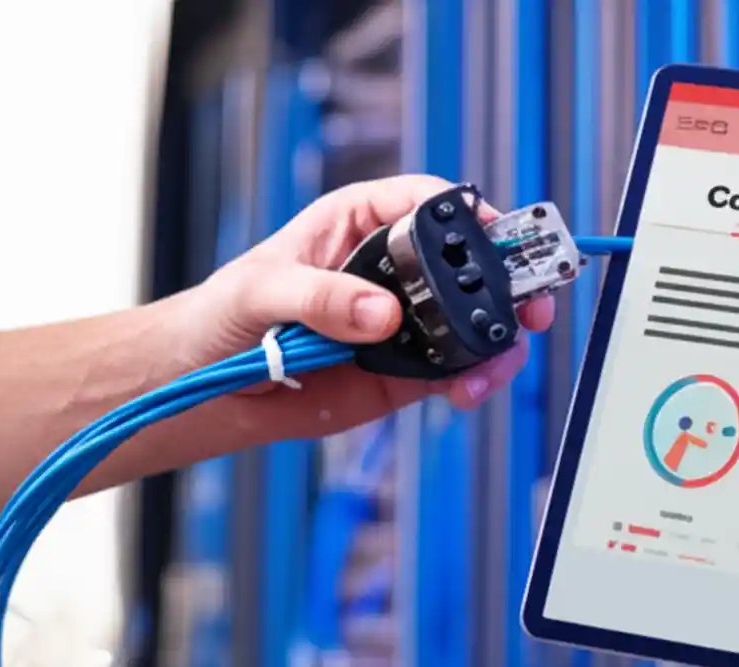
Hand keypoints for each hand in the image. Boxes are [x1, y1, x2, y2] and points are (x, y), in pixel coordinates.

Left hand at [167, 174, 553, 441]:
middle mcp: (392, 270)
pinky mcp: (408, 369)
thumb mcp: (261, 292)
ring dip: (497, 341)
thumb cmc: (222, 316)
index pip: (425, 204)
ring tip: (489, 367)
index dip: (467, 214)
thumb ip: (321, 298)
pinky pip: (457, 368)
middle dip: (507, 281)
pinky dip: (474, 378)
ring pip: (474, 320)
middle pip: (468, 263)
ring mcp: (405, 321)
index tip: (492, 233)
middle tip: (529, 305)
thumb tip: (382, 314)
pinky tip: (467, 389)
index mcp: (359, 223)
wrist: (209, 388)